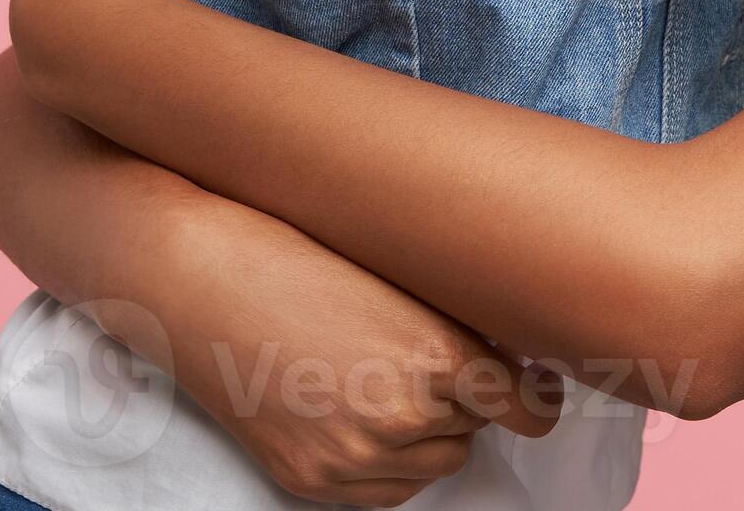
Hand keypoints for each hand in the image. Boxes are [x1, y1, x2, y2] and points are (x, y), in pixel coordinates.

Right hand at [155, 193, 566, 506]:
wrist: (203, 281)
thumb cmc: (300, 256)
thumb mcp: (399, 279)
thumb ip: (456, 325)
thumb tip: (511, 362)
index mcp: (436, 355)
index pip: (523, 405)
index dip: (537, 399)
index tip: (540, 393)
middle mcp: (403, 416)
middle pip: (474, 431)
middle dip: (465, 403)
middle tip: (432, 367)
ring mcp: (355, 456)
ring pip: (436, 466)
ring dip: (430, 436)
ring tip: (388, 387)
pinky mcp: (313, 481)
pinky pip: (385, 494)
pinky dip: (389, 467)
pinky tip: (364, 422)